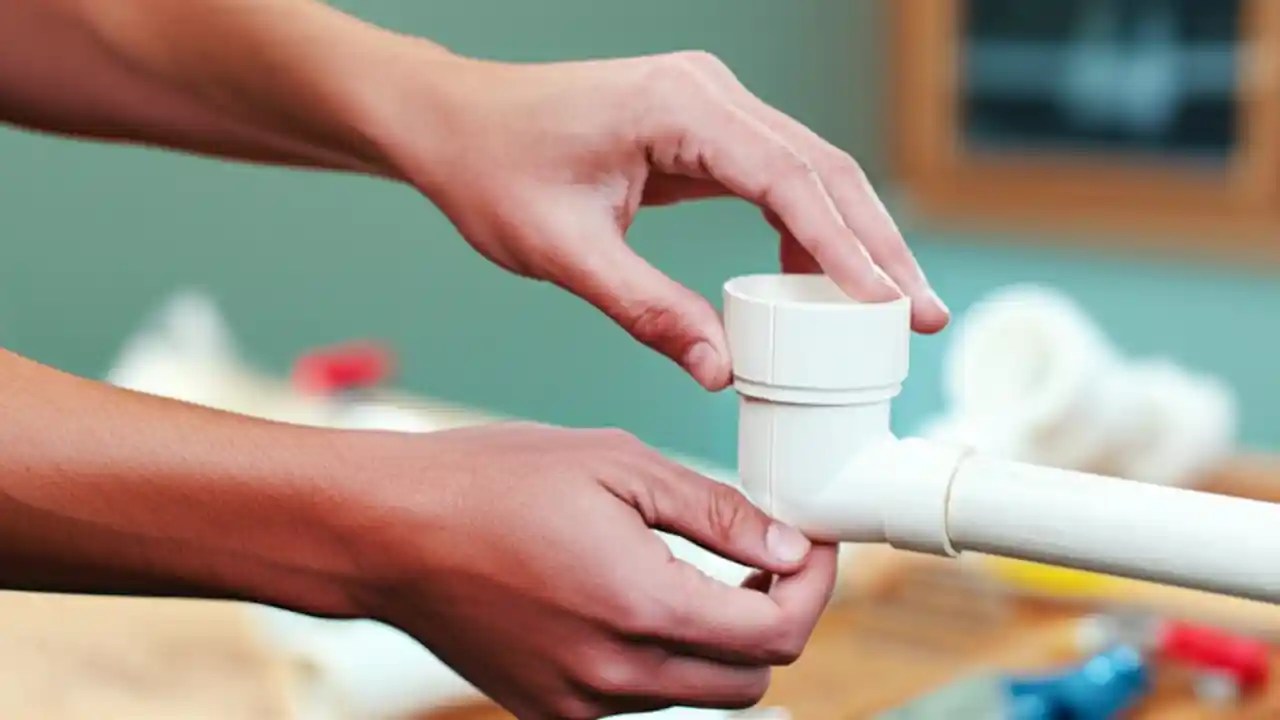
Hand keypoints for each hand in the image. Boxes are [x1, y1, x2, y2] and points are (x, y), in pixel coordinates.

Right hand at [344, 423, 837, 718]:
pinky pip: (637, 699)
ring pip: (695, 691)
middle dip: (771, 618)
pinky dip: (657, 659)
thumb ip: (716, 513)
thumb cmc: (492, 482)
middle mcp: (617, 674)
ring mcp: (579, 704)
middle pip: (750, 678)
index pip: (779, 633)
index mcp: (645, 610)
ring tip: (690, 571)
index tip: (808, 547)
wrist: (387, 531)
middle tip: (758, 559)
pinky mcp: (547, 711)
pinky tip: (631, 601)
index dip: (812, 588)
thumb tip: (787, 545)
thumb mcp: (618, 467)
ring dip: (715, 640)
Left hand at [375, 50, 948, 390]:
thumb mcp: (563, 252)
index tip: (890, 305)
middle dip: (877, 247)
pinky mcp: (703, 132)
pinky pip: (776, 181)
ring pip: (811, 174)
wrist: (453, 124)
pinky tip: (817, 289)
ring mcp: (710, 108)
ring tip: (891, 313)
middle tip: (922, 317)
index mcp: (678, 107)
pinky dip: (805, 235)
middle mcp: (708, 94)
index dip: (845, 247)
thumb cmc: (493, 171)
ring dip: (853, 242)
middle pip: (823, 170)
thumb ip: (646, 310)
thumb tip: (722, 371)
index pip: (789, 178)